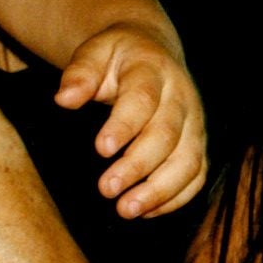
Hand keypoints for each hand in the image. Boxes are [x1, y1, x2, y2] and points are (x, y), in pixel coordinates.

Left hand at [56, 24, 207, 218]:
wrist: (152, 50)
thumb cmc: (116, 56)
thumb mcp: (95, 52)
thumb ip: (80, 73)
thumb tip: (64, 99)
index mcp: (153, 69)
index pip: (143, 99)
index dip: (124, 125)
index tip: (101, 149)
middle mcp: (181, 97)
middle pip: (166, 135)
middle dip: (138, 166)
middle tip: (107, 189)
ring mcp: (194, 123)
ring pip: (188, 161)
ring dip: (159, 190)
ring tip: (126, 210)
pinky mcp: (198, 144)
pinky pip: (196, 175)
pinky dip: (175, 198)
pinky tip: (146, 211)